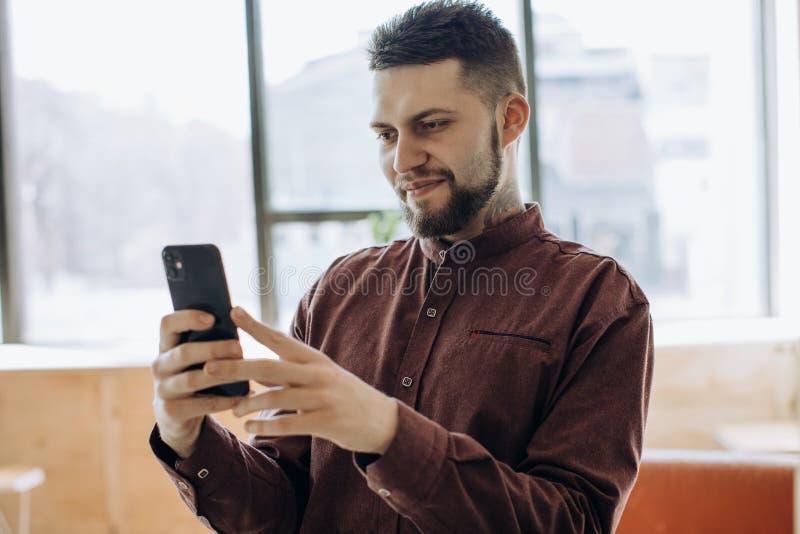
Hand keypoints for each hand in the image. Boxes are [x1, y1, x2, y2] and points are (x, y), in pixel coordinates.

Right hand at [151, 310, 246, 457]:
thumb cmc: (193, 374)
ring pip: (192, 379)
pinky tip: (244, 396)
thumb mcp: (193, 358)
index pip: (167, 324)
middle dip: (213, 349)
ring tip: (244, 371)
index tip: (212, 318)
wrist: (176, 416)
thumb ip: (206, 340)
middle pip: (183, 353)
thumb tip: (238, 318)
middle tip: (239, 348)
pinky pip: (202, 404)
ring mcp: (163, 390)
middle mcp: (160, 366)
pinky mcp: (171, 412)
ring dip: (221, 374)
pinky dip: (225, 400)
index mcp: (166, 346)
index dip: (187, 318)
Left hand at [204, 306, 398, 454]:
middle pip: (269, 367)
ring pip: (276, 397)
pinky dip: (265, 426)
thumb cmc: (343, 395)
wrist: (379, 420)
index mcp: (314, 358)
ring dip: (248, 404)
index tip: (232, 312)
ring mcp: (322, 397)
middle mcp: (317, 373)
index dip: (255, 326)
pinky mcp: (326, 421)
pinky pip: (288, 423)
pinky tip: (251, 428)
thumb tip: (253, 370)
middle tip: (207, 369)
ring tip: (233, 409)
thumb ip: (288, 372)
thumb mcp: (319, 376)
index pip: (279, 339)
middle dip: (236, 367)